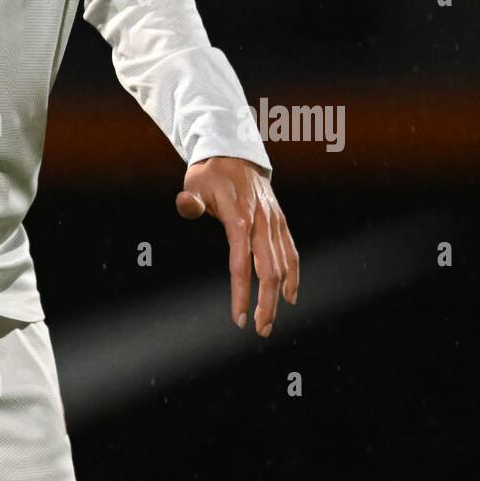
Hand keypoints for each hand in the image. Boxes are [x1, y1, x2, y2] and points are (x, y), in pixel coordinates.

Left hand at [175, 156, 298, 336]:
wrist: (234, 152)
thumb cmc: (209, 173)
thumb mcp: (194, 183)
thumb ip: (192, 200)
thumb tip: (185, 204)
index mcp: (240, 217)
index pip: (241, 263)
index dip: (241, 293)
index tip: (239, 318)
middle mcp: (262, 221)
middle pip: (269, 270)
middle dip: (266, 303)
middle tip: (259, 329)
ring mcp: (274, 221)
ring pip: (283, 264)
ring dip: (280, 295)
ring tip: (270, 321)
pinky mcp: (280, 220)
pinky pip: (291, 251)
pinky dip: (294, 274)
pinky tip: (290, 295)